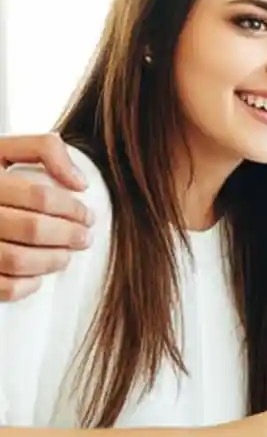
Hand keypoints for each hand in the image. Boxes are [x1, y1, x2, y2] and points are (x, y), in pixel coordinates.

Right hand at [0, 133, 93, 300]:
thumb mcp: (5, 149)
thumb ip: (45, 149)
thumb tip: (79, 183)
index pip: (40, 197)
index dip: (73, 209)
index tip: (88, 216)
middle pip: (32, 229)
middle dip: (68, 236)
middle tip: (84, 238)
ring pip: (17, 260)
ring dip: (51, 261)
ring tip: (65, 256)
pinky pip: (0, 287)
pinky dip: (24, 286)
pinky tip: (36, 277)